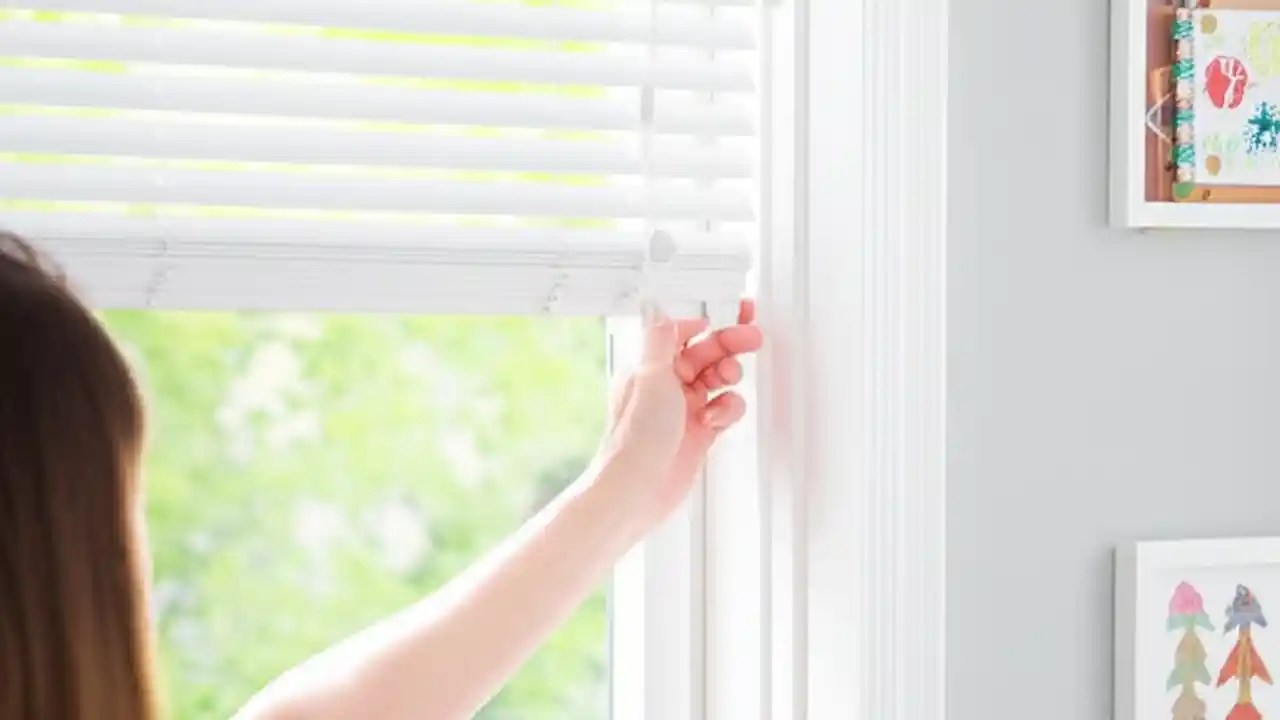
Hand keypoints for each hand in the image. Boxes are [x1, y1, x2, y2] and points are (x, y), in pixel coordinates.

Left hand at [599, 300, 762, 528]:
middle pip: (705, 354)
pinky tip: (718, 416)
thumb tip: (658, 310)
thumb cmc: (635, 438)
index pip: (682, 334)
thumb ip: (660, 340)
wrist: (637, 489)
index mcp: (650, 367)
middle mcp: (666, 387)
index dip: (708, 323)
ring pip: (718, 381)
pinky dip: (728, 409)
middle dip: (729, 344)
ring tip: (729, 379)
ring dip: (729, 376)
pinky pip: (724, 411)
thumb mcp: (650, 377)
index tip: (732, 313)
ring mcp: (683, 410)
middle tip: (751, 337)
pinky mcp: (698, 434)